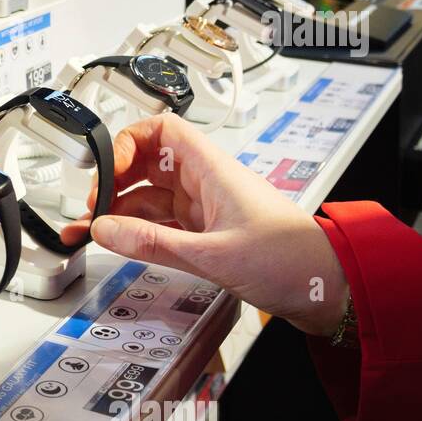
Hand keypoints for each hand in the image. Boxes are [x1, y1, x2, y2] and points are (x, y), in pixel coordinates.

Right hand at [61, 114, 348, 335]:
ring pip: (150, 196)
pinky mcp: (206, 232)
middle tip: (94, 208)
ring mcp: (205, 207)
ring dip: (121, 210)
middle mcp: (206, 182)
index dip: (127, 143)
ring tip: (95, 231)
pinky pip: (161, 222)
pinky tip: (121, 242)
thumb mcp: (213, 254)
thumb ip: (153, 243)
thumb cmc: (290, 260)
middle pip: (147, 164)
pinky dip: (138, 230)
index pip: (161, 131)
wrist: (328, 288)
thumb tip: (105, 230)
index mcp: (212, 170)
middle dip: (115, 182)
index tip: (107, 172)